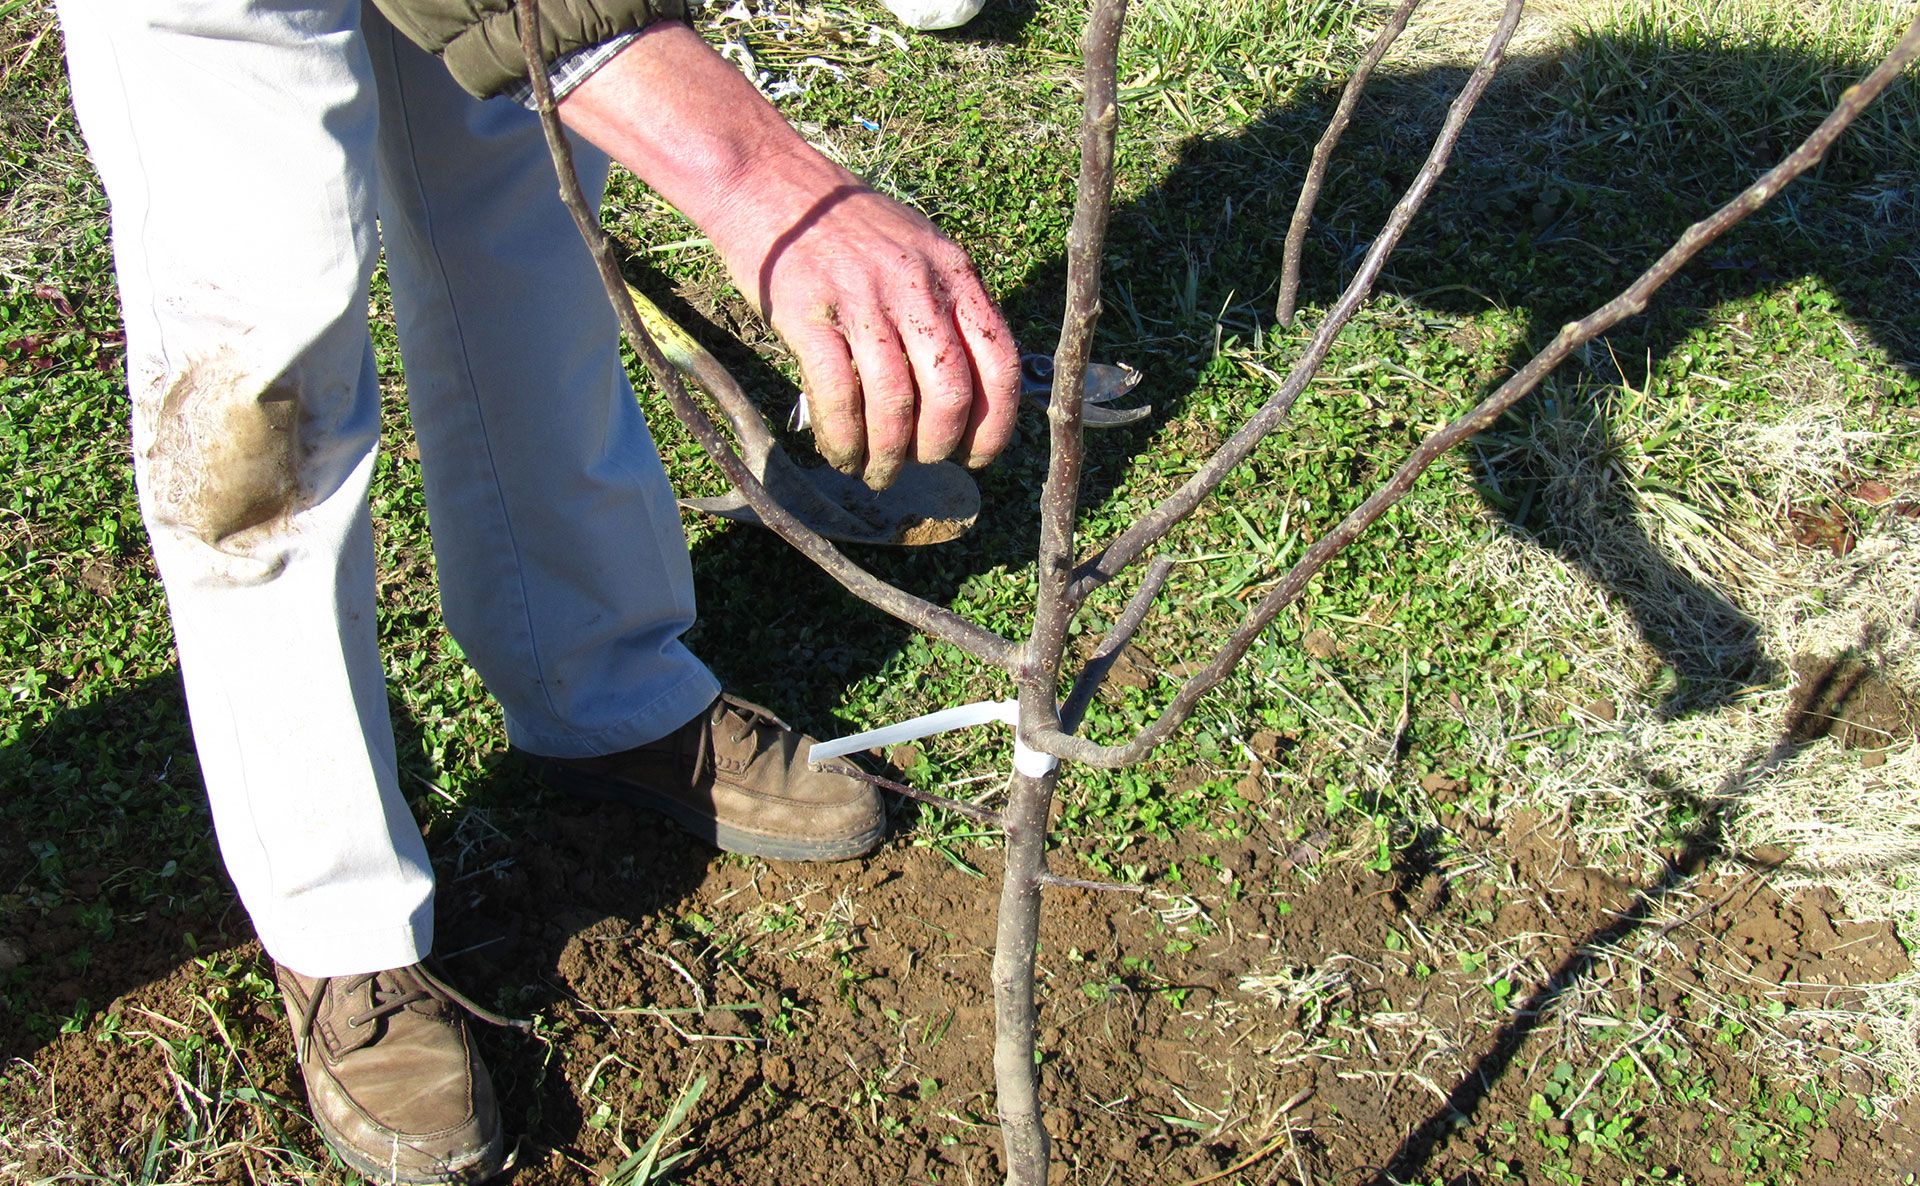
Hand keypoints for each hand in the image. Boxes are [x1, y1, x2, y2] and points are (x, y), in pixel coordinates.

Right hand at [561, 26, 1018, 488]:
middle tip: (919, 463)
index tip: (978, 455)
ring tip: (876, 473)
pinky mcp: (811, 314)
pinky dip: (844, 438)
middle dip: (937, 446)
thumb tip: (962, 387)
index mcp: (951, 270)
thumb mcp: (913, 247)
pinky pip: (839, 396)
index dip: (995, 422)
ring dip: (887, 454)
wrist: (765, 179)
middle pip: (949, 391)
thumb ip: (942, 304)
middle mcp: (915, 285)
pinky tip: (840, 454)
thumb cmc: (841, 225)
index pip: (997, 359)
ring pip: (894, 402)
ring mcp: (863, 299)